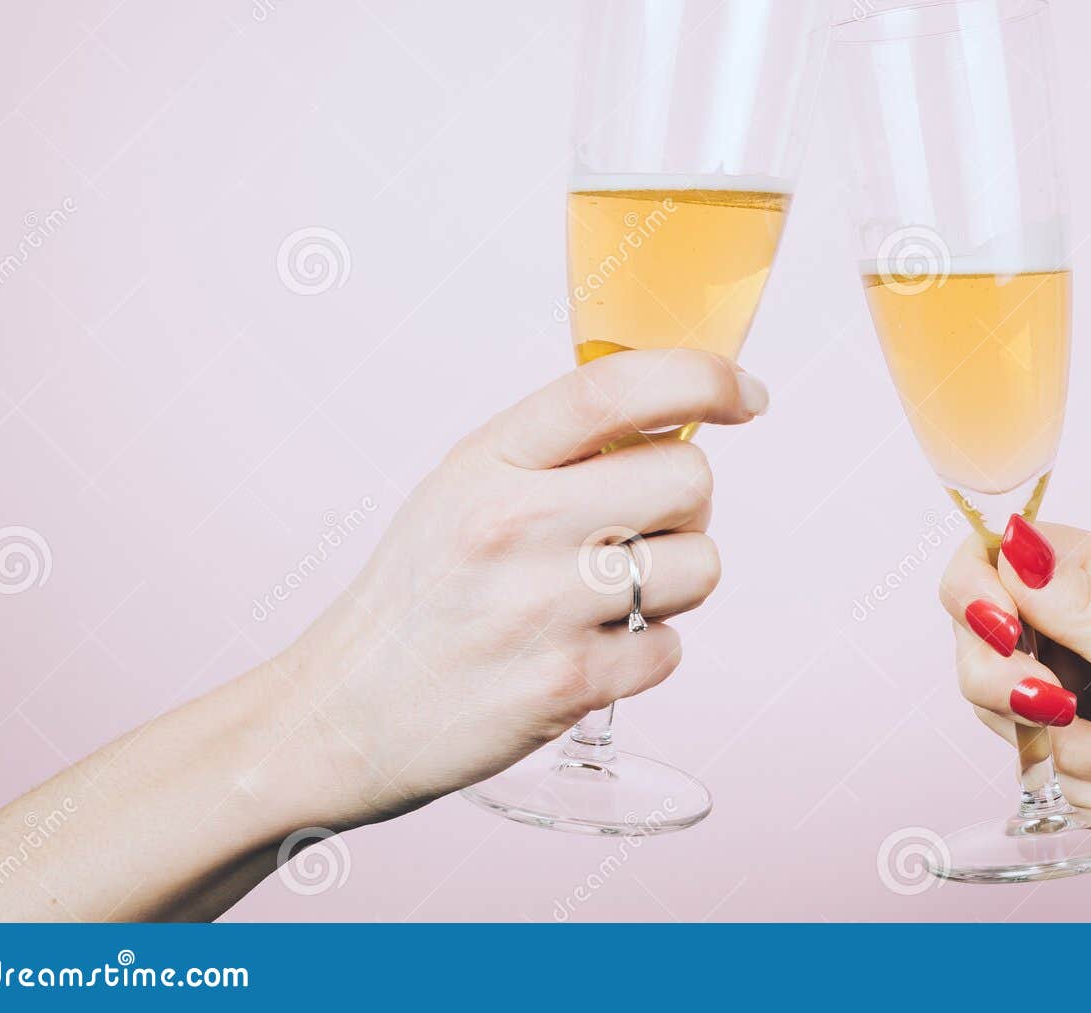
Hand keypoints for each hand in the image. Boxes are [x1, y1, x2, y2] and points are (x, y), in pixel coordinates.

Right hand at [285, 348, 768, 825]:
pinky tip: (588, 652)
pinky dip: (645, 653)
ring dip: (673, 583)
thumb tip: (676, 421)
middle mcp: (515, 522)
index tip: (745, 394)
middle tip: (639, 531)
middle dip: (685, 508)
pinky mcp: (568, 685)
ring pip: (700, 566)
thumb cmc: (421, 593)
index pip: (616, 388)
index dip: (704, 376)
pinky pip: (673, 648)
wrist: (345, 712)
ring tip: (607, 599)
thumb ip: (557, 448)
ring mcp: (543, 606)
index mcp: (490, 458)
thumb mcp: (464, 486)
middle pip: (690, 481)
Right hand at [940, 516, 1090, 894]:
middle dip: (1007, 683)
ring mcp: (1067, 680)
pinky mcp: (1065, 740)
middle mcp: (1077, 618)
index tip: (1002, 637)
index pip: (993, 551)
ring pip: (995, 704)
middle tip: (1058, 710)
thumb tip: (1013, 541)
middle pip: (976, 632)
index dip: (977, 591)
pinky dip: (1079, 782)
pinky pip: (1029, 761)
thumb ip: (1079, 608)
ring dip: (1064, 746)